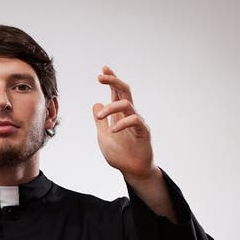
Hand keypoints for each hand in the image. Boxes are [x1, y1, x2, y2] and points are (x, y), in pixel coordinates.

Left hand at [92, 66, 154, 180]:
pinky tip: (112, 131)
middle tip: (100, 77)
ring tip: (99, 117)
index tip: (103, 69)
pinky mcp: (144, 132)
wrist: (132, 171)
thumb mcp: (103, 136)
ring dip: (110, 107)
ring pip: (126, 104)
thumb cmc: (120, 154)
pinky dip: (121, 124)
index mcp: (120, 114)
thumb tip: (96, 103)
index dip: (111, 79)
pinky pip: (134, 120)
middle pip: (124, 91)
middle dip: (113, 81)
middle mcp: (130, 114)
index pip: (117, 92)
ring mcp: (137, 122)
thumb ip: (100, 121)